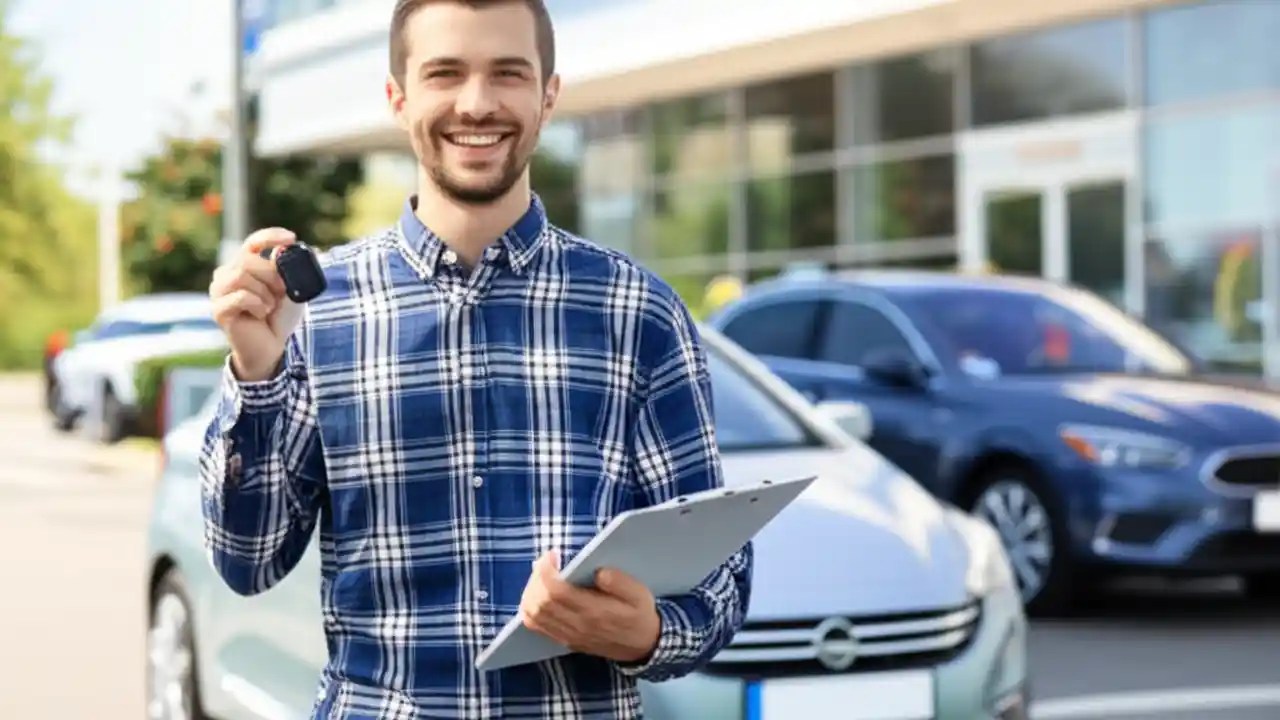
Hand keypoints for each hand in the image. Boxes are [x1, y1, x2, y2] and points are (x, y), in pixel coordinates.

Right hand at [209, 228, 297, 380]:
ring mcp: (219, 291)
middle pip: (246, 259)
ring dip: (264, 292)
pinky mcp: (219, 309)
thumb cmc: (278, 316)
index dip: (270, 236)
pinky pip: (240, 297)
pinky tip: (260, 314)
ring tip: (268, 306)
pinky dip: (257, 304)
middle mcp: (228, 273)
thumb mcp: (291, 290)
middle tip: (281, 291)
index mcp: (245, 265)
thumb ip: (291, 270)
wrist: (271, 346)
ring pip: (241, 275)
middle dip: (271, 275)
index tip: (291, 237)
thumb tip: (295, 249)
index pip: (253, 241)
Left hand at [519, 550, 660, 664]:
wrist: (643, 647)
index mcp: (594, 612)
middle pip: (538, 603)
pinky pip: (536, 626)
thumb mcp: (640, 594)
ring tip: (541, 576)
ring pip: (533, 616)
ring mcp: (568, 636)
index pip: (556, 592)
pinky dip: (530, 608)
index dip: (546, 571)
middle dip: (536, 578)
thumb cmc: (640, 615)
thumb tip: (598, 572)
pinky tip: (539, 595)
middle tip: (546, 563)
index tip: (553, 555)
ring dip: (530, 593)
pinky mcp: (565, 640)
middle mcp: (576, 626)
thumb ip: (620, 582)